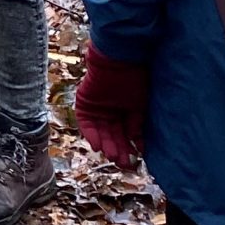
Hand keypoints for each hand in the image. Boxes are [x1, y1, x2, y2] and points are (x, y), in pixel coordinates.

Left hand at [73, 47, 148, 168]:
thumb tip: (139, 147)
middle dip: (118, 150)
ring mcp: (97, 107)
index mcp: (126, 110)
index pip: (126, 134)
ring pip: (100, 132)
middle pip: (113, 135)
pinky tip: (98, 147)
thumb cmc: (136, 79)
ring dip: (106, 145)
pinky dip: (91, 135)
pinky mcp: (84, 103)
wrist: (121, 60)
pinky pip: (86, 123)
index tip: (135, 161)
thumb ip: (137, 126)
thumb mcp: (141, 107)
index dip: (129, 147)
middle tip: (124, 164)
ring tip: (113, 156)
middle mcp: (111, 110)